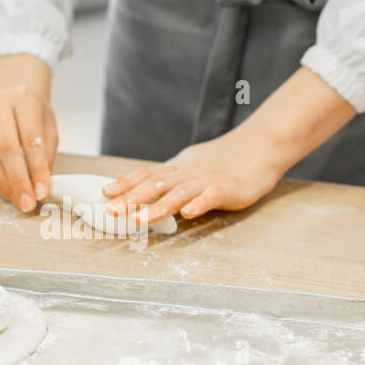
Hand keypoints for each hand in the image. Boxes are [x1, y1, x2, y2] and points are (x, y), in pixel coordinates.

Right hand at [0, 54, 56, 212]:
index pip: (30, 138)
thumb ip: (45, 156)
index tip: (42, 191)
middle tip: (27, 203)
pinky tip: (4, 190)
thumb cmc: (34, 115)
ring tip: (17, 200)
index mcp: (24, 99)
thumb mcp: (49, 129)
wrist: (12, 94)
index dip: (36, 168)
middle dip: (18, 180)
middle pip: (6, 148)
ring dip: (3, 183)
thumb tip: (40, 188)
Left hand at [104, 67, 353, 224]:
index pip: (147, 175)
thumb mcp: (192, 164)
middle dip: (132, 199)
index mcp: (178, 169)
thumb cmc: (225, 159)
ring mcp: (207, 181)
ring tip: (140, 219)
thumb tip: (143, 186)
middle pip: (156, 185)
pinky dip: (199, 204)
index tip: (105, 192)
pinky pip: (211, 196)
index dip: (125, 183)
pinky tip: (188, 214)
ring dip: (158, 207)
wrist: (259, 145)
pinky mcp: (228, 189)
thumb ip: (170, 177)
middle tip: (111, 211)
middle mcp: (188, 174)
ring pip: (179, 193)